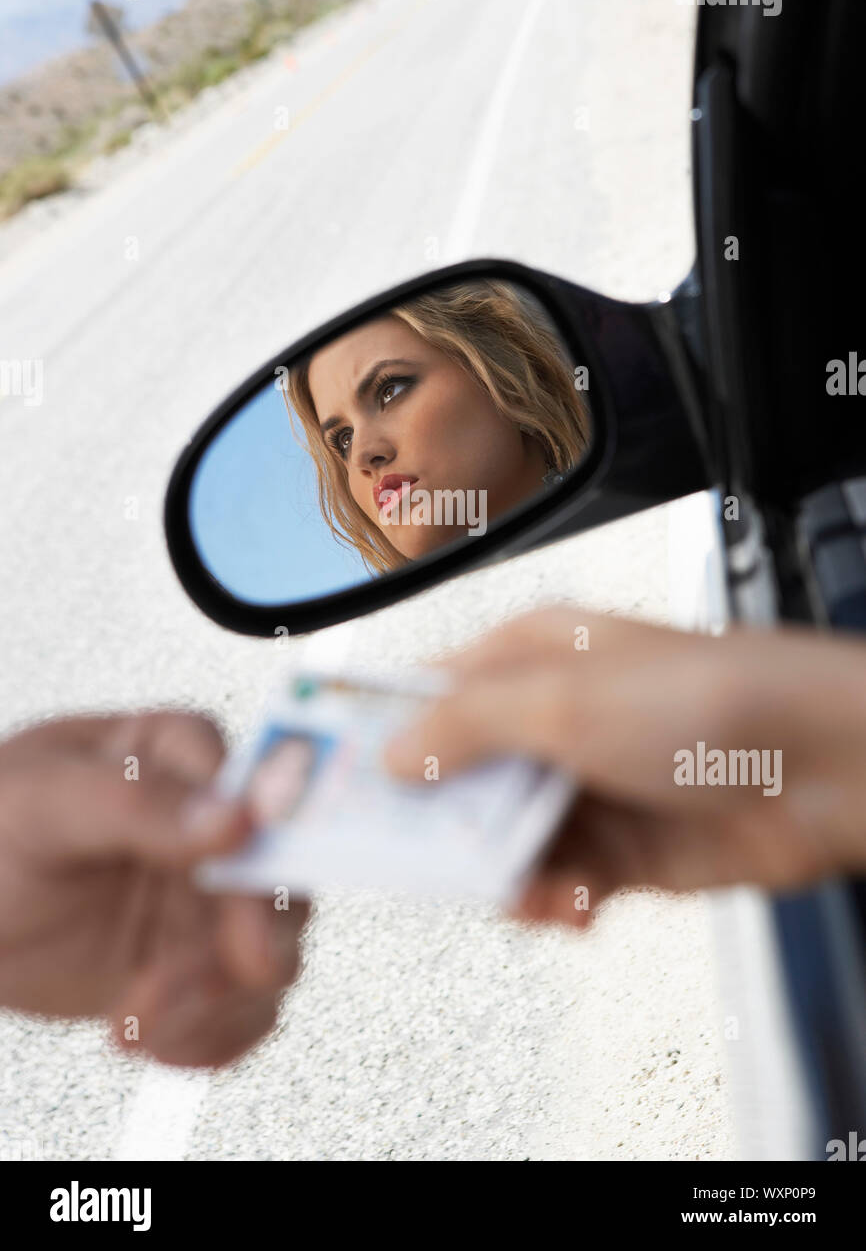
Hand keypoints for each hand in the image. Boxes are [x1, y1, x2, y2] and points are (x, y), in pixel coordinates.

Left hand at [0, 711, 309, 1066]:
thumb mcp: (42, 803)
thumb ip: (133, 801)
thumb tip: (234, 818)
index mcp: (182, 754)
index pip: (257, 787)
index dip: (261, 840)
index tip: (237, 888)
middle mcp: (218, 825)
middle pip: (281, 881)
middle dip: (245, 942)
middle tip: (178, 984)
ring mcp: (216, 898)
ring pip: (274, 955)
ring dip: (215, 1003)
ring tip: (131, 1024)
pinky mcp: (205, 963)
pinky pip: (248, 1011)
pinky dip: (211, 1040)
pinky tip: (151, 1041)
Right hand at [384, 606, 865, 927]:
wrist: (826, 767)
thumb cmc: (712, 698)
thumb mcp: (565, 699)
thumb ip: (465, 724)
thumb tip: (391, 750)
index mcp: (530, 656)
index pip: (427, 691)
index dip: (376, 733)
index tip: (330, 781)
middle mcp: (553, 719)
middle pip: (457, 777)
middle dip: (438, 824)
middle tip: (416, 863)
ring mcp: (587, 785)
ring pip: (502, 842)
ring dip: (503, 874)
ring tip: (527, 888)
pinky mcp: (624, 851)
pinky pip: (558, 883)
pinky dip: (555, 901)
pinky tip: (575, 905)